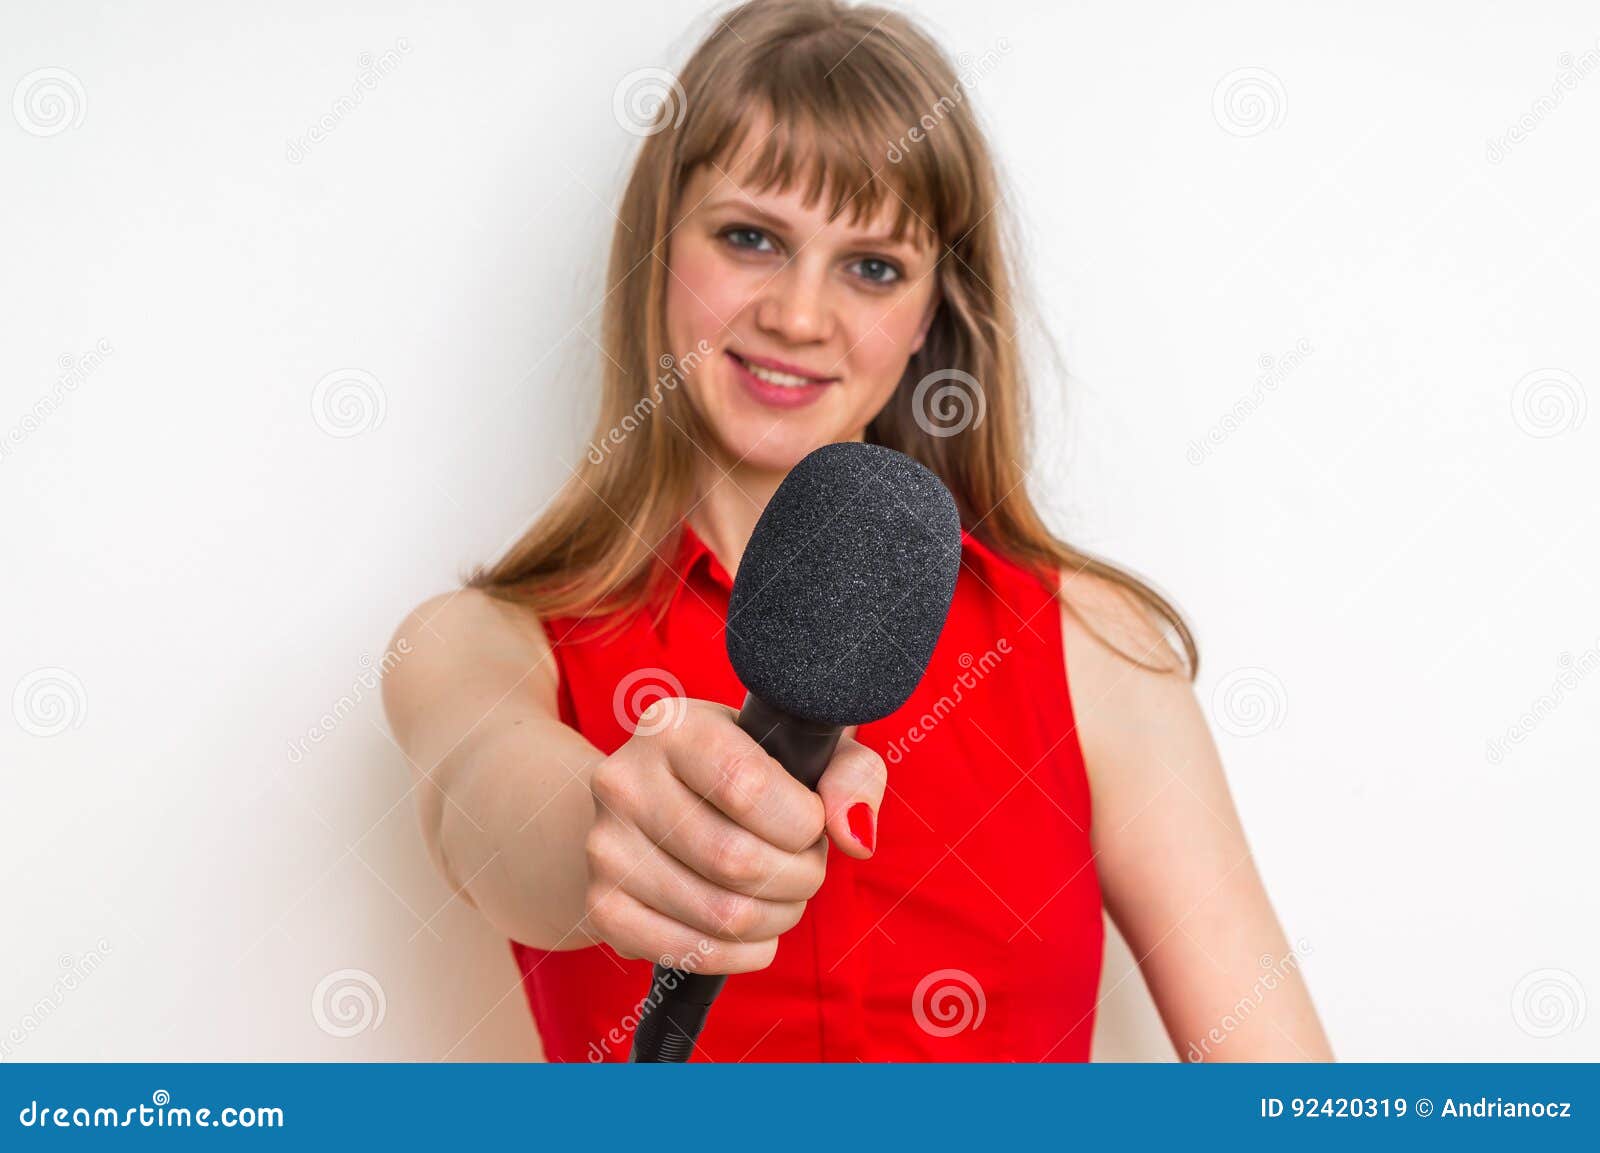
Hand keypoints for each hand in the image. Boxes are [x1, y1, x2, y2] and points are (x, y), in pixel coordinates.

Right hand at [582, 698, 886, 973]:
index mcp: (673, 726)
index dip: (802, 822)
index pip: (746, 787)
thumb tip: (855, 835)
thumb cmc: (742, 772)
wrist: (649, 806)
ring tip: (782, 894)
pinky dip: (742, 954)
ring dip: (778, 917)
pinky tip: (753, 932)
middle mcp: (624, 780)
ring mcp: (605, 847)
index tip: (812, 822)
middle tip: (805, 866)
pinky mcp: (602, 906)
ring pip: (722, 915)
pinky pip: (689, 953)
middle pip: (737, 861)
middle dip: (799, 877)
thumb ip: (848, 774)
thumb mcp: (798, 749)